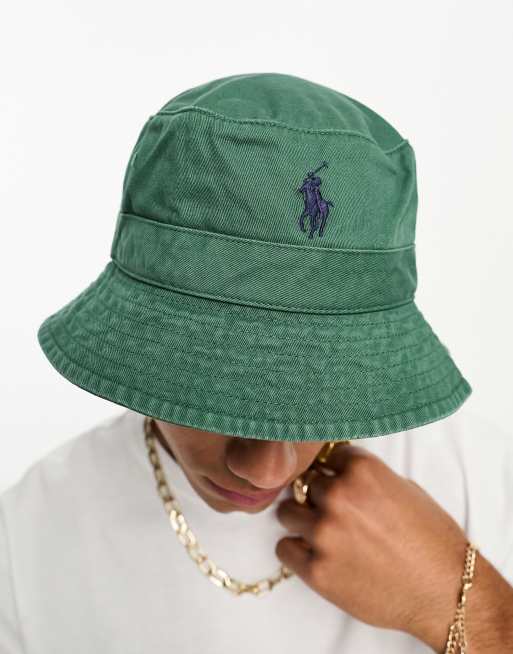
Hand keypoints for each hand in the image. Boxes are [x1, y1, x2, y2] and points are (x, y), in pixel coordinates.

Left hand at [274, 444, 468, 648]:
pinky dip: (296, 550)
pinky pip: (284, 548)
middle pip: (305, 482)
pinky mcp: (316, 570)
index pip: (327, 454)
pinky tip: (316, 554)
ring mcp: (325, 533)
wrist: (446, 592)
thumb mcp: (403, 488)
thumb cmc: (431, 540)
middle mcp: (339, 496)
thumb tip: (336, 471)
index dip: (333, 469)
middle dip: (317, 495)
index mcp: (362, 470)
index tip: (336, 480)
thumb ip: (364, 477)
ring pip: (287, 512)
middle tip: (334, 512)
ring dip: (301, 520)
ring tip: (324, 533)